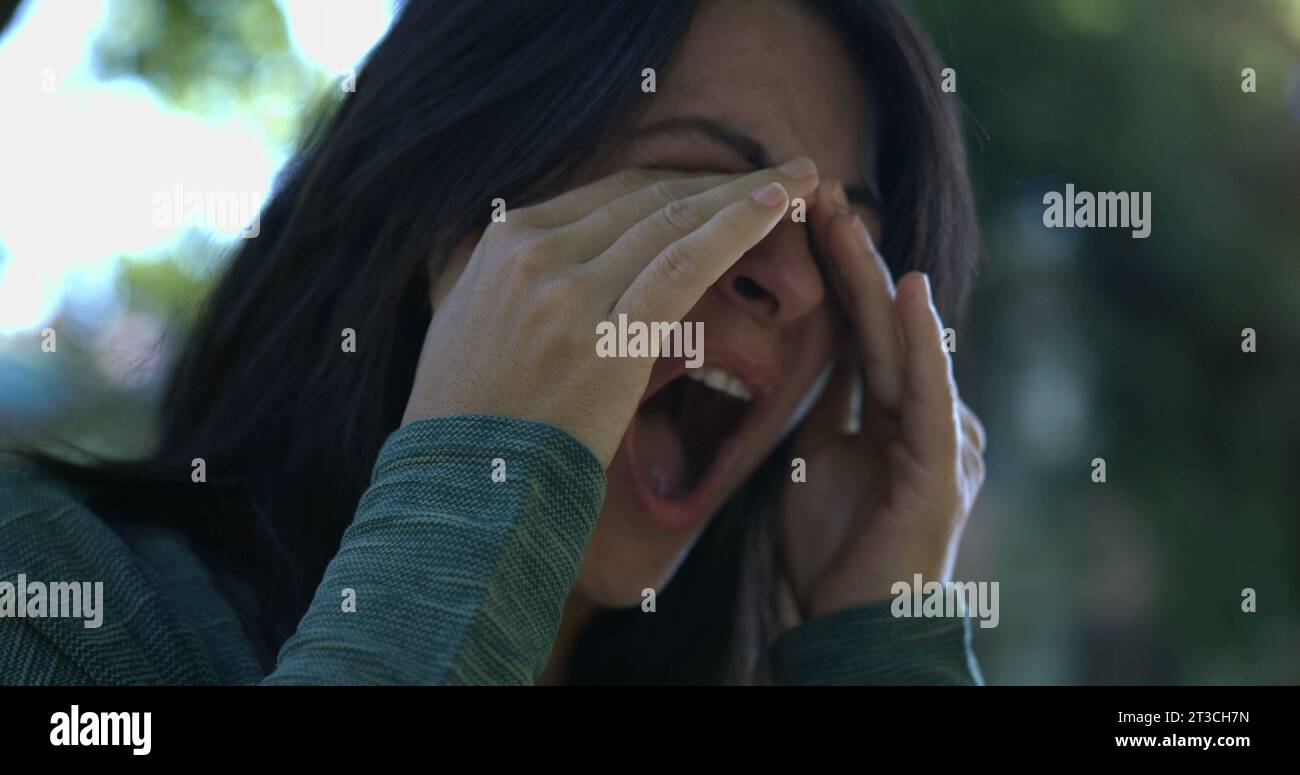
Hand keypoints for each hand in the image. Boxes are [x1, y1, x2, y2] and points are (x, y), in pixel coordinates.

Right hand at [401, 160, 821, 466]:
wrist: (453, 492)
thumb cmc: (468, 427)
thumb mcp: (468, 328)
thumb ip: (512, 285)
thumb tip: (550, 270)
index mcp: (502, 243)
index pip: (611, 195)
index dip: (681, 185)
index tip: (727, 185)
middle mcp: (532, 252)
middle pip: (648, 197)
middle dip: (723, 180)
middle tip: (784, 170)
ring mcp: (566, 290)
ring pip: (673, 220)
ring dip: (747, 193)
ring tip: (803, 177)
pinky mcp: (604, 336)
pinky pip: (684, 263)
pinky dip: (737, 225)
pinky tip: (780, 203)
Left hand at [778, 180, 985, 621]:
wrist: (851, 628)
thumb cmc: (835, 551)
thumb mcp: (819, 458)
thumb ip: (827, 403)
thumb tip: (811, 350)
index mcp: (900, 413)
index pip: (863, 327)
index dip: (836, 272)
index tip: (802, 215)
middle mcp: (930, 414)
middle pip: (883, 324)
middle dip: (851, 257)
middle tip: (820, 191)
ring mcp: (943, 437)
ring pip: (903, 346)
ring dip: (873, 280)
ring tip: (847, 217)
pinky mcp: (943, 467)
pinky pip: (927, 396)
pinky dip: (919, 343)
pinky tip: (906, 291)